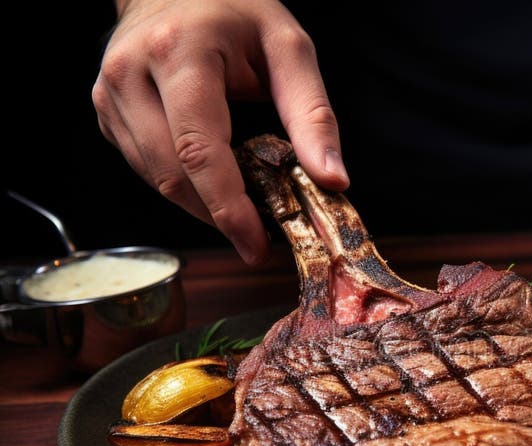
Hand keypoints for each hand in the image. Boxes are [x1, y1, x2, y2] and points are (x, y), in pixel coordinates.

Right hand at [92, 0, 348, 264]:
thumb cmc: (237, 10)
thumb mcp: (290, 49)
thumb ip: (313, 115)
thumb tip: (333, 180)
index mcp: (179, 54)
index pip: (199, 150)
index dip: (228, 208)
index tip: (255, 245)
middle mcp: (131, 74)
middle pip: (173, 174)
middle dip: (218, 216)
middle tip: (258, 239)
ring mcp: (110, 94)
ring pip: (155, 179)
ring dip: (201, 206)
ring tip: (243, 210)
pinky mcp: (107, 112)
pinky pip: (145, 168)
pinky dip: (182, 186)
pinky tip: (213, 183)